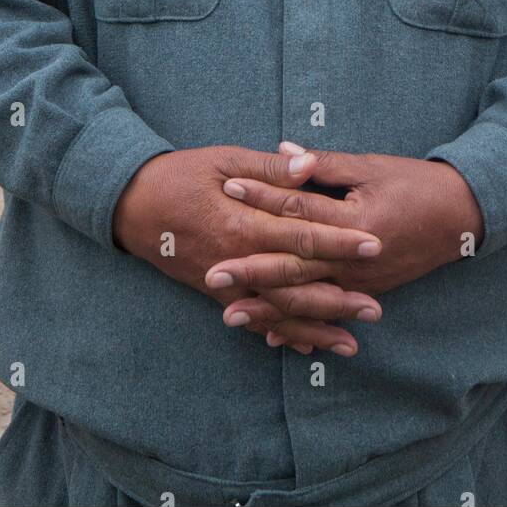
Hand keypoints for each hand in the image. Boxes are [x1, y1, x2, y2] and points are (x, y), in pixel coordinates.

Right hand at [112, 147, 383, 353]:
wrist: (131, 204)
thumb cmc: (180, 174)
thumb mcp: (224, 159)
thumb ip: (269, 169)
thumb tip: (308, 166)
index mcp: (243, 223)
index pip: (302, 236)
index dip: (340, 242)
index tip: (375, 246)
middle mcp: (237, 261)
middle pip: (296, 285)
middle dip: (338, 299)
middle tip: (375, 309)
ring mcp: (226, 283)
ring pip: (277, 312)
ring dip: (315, 327)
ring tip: (351, 342)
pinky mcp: (216, 293)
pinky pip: (254, 319)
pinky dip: (281, 334)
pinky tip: (307, 347)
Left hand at [209, 146, 484, 325]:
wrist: (461, 217)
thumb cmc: (415, 183)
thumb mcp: (371, 166)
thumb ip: (325, 164)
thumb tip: (283, 153)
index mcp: (356, 220)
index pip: (300, 210)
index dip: (263, 197)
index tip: (228, 188)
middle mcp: (357, 259)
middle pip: (296, 266)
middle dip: (252, 270)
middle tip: (213, 272)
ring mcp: (362, 282)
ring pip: (307, 299)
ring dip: (267, 307)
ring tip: (228, 311)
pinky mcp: (366, 293)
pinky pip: (325, 312)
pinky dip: (297, 324)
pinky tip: (267, 334)